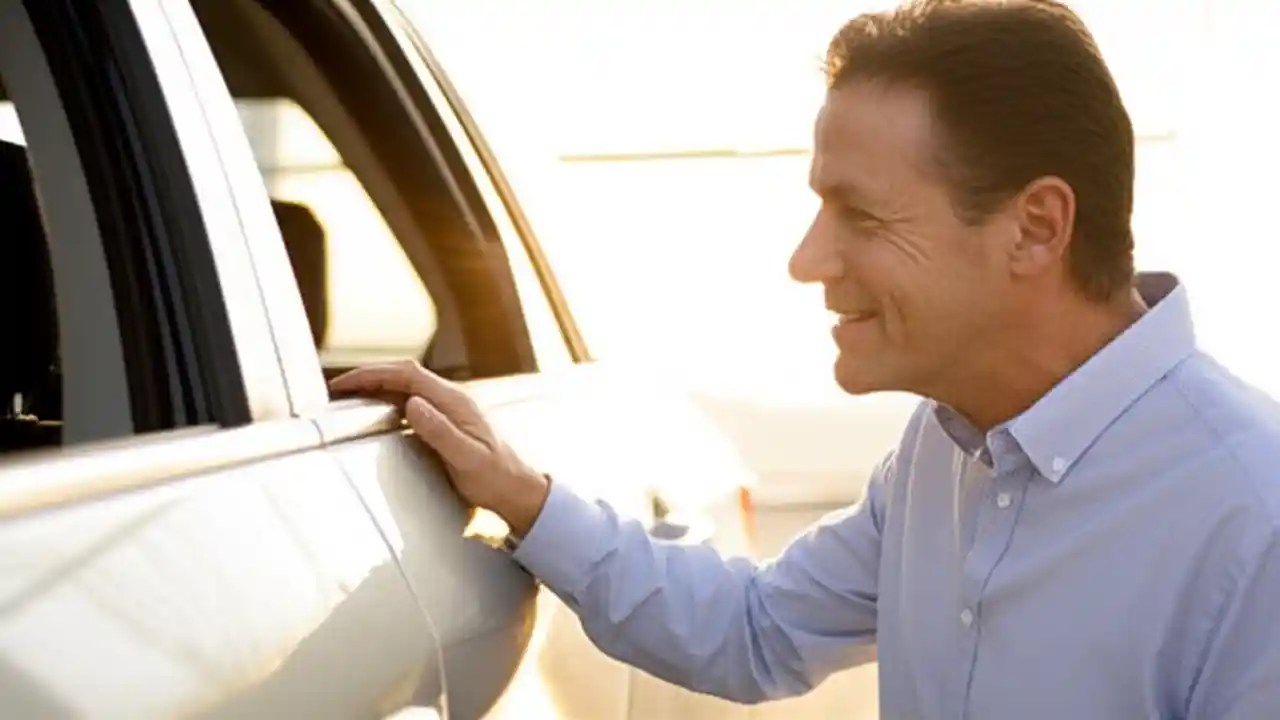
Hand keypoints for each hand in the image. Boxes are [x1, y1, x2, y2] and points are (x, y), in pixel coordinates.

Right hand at [328, 360, 549, 535]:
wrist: (519, 490)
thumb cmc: (496, 478)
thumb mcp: (466, 458)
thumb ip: (439, 431)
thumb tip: (411, 404)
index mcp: (456, 402)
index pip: (408, 375)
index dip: (374, 374)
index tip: (346, 383)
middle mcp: (454, 399)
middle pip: (405, 375)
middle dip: (370, 376)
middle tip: (339, 388)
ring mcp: (452, 409)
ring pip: (409, 387)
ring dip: (379, 387)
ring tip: (351, 397)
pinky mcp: (450, 422)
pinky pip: (415, 402)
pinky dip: (391, 401)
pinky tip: (379, 413)